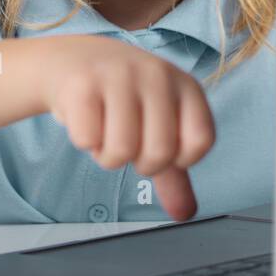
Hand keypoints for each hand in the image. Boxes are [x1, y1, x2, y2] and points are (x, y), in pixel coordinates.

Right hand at [42, 35, 215, 220]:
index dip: (178, 159)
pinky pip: (87, 140)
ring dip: (108, 156)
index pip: (201, 141)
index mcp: (186, 86)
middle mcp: (157, 75)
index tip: (160, 147)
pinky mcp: (83, 84)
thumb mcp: (157, 128)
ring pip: (121, 151)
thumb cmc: (124, 101)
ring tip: (106, 132)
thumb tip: (184, 214)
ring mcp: (119, 75)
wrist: (75, 61)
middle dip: (140, 163)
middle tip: (130, 143)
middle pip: (159, 152)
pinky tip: (87, 119)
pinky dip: (84, 141)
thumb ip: (174, 173)